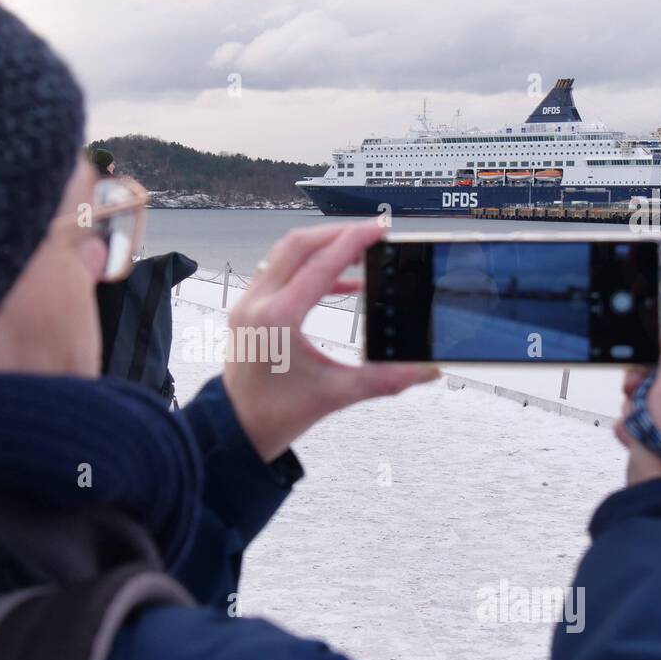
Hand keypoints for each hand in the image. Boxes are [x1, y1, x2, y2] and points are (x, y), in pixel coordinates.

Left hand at [223, 220, 439, 461]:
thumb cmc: (274, 415)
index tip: (379, 229)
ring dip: (322, 246)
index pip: (320, 265)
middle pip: (298, 245)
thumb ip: (385, 380)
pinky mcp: (248, 309)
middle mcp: (258, 304)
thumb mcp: (335, 395)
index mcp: (277, 319)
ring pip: (285, 254)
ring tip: (358, 250)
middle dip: (338, 233)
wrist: (235, 430)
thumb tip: (425, 370)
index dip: (354, 242)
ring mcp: (249, 304)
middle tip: (373, 233)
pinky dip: (309, 267)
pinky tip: (342, 283)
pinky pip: (279, 272)